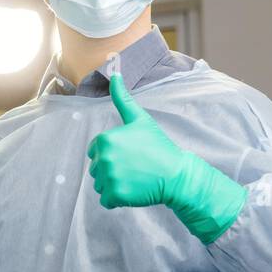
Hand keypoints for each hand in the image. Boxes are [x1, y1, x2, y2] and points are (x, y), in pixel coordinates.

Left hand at [87, 76, 246, 243]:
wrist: (176, 174)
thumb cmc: (158, 146)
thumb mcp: (140, 120)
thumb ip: (122, 98)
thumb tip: (114, 71)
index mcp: (104, 140)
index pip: (96, 151)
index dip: (113, 153)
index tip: (131, 153)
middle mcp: (102, 159)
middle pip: (96, 169)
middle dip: (113, 169)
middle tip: (135, 166)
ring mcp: (109, 178)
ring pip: (100, 185)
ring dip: (114, 185)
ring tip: (135, 178)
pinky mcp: (115, 196)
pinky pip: (107, 200)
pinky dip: (118, 199)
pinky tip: (135, 190)